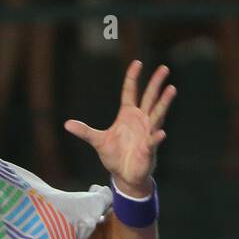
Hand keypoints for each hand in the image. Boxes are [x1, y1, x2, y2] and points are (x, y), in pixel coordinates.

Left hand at [63, 60, 175, 196]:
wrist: (124, 175)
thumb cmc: (114, 156)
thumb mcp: (98, 141)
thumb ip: (84, 131)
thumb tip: (66, 124)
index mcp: (128, 115)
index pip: (130, 91)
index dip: (133, 78)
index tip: (137, 63)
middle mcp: (141, 120)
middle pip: (149, 98)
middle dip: (156, 84)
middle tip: (164, 68)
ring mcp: (147, 132)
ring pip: (157, 114)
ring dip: (164, 102)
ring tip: (172, 89)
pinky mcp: (148, 148)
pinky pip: (153, 141)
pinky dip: (157, 137)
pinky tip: (160, 133)